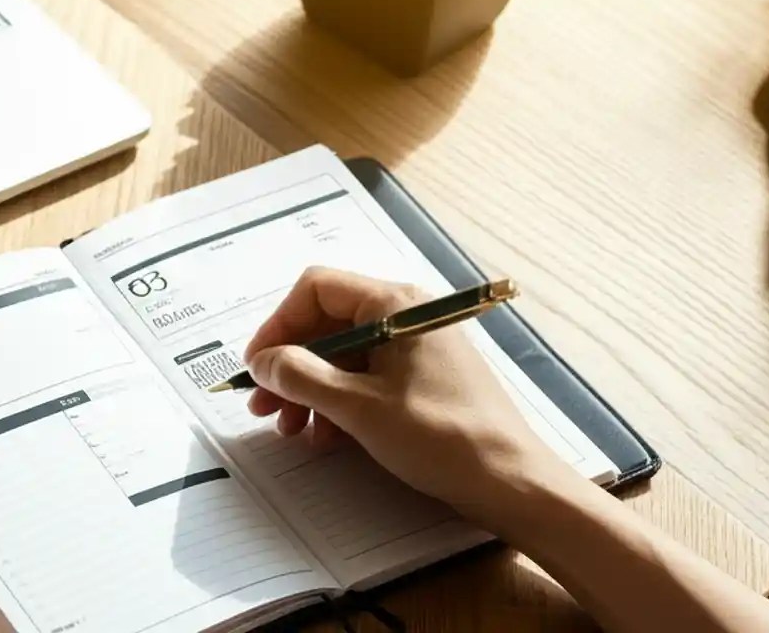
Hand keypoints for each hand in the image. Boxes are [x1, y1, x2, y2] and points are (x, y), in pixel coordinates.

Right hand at [243, 267, 569, 523]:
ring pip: (343, 355)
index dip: (278, 324)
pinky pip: (367, 378)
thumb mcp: (357, 407)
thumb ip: (302, 377)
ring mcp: (415, 347)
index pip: (316, 289)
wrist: (510, 480)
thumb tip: (263, 361)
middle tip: (263, 406)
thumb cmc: (442, 436)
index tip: (258, 365)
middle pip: (326, 324)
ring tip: (291, 429)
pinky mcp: (423, 379)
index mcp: (393, 304)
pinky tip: (326, 437)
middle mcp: (405, 315)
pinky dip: (338, 403)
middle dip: (290, 365)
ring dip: (309, 390)